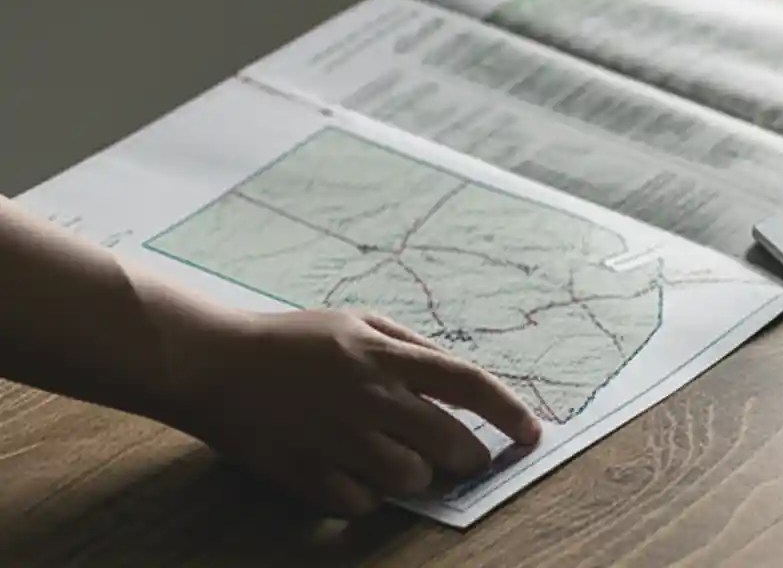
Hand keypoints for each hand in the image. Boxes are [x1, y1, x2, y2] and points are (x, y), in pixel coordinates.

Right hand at [171, 308, 540, 516]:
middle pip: (449, 442)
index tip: (530, 432)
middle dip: (469, 456)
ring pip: (412, 478)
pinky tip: (351, 471)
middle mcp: (368, 395)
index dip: (507, 410)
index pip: (467, 383)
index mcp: (384, 354)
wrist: (213, 363)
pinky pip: (364, 501)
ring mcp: (338, 437)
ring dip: (416, 474)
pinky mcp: (307, 472)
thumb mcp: (356, 320)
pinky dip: (367, 493)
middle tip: (466, 457)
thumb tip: (459, 378)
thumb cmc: (291, 340)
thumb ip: (411, 344)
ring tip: (395, 456)